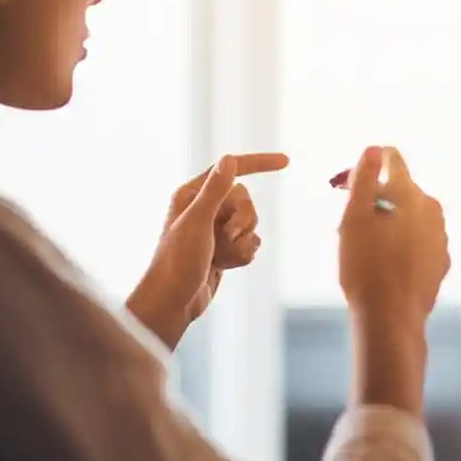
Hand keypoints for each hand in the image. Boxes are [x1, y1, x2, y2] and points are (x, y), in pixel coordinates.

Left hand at [128, 152, 288, 348]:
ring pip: (251, 224)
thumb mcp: (198, 221)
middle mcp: (204, 208)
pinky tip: (224, 266)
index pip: (231, 170)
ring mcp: (214, 229)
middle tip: (226, 236)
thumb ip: (215, 190)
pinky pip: (250, 243)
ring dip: (241, 242)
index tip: (286, 161)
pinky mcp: (223, 248)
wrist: (174, 301)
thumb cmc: (177, 261)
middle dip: (243, 221)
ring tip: (220, 256)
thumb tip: (229, 159)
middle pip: (246, 201)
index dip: (259, 163)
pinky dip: (242, 255)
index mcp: (192, 194)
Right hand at [339, 146, 449, 413]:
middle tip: (345, 226)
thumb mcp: (353, 219)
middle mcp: (432, 208)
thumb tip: (374, 148)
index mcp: (410, 193)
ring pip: (408, 216)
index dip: (362, 167)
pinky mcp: (441, 259)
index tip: (341, 186)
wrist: (392, 319)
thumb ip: (363, 178)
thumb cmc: (366, 268)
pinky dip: (400, 242)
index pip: (391, 158)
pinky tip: (383, 264)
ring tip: (362, 248)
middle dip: (371, 200)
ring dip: (386, 222)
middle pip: (398, 190)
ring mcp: (440, 235)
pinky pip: (417, 239)